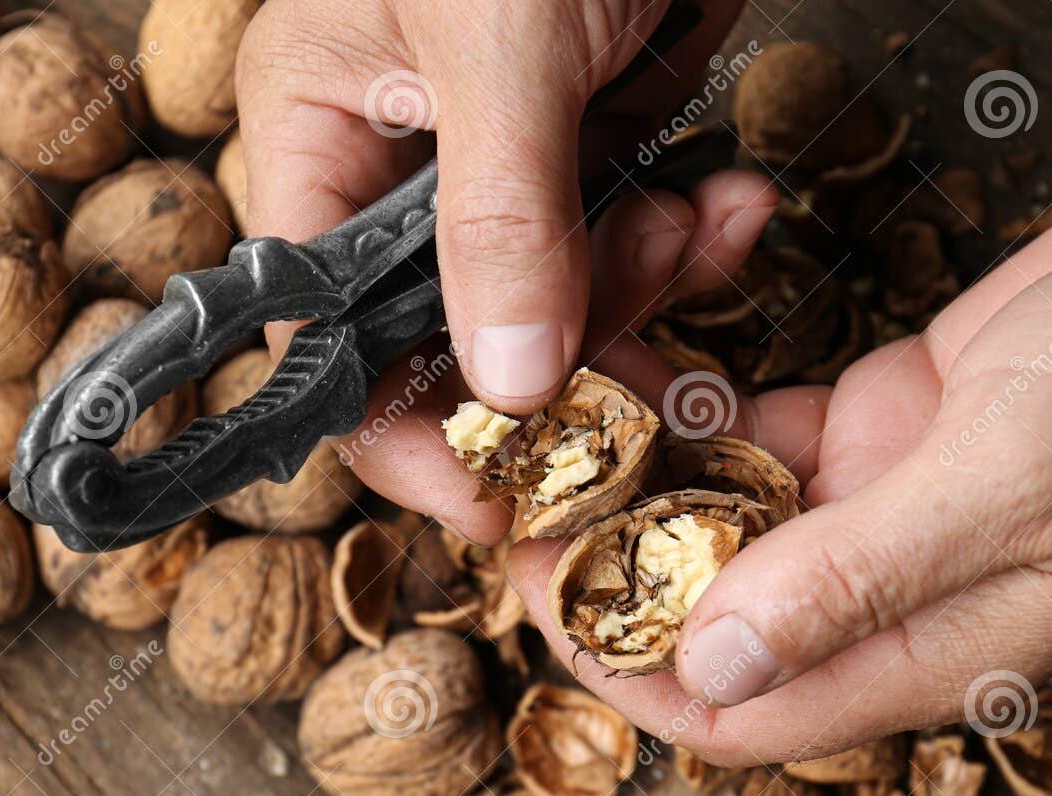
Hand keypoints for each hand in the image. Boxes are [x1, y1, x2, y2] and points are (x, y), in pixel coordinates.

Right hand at [236, 0, 764, 539]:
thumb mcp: (503, 40)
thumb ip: (498, 214)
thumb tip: (502, 382)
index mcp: (318, 137)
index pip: (330, 340)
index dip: (405, 434)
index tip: (494, 494)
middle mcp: (396, 169)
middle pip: (455, 343)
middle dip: (562, 362)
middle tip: (646, 369)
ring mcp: (502, 169)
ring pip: (559, 306)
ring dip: (646, 289)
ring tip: (708, 226)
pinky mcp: (590, 152)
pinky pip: (631, 244)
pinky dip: (689, 239)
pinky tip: (734, 204)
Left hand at [511, 155, 1051, 765]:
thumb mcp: (1012, 485)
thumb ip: (860, 579)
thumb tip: (712, 662)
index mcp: (927, 650)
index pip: (738, 713)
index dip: (627, 670)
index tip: (543, 594)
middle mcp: (888, 595)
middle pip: (706, 618)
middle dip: (610, 565)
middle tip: (526, 492)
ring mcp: (878, 511)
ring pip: (720, 522)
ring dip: (644, 482)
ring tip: (565, 424)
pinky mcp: (878, 430)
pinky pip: (757, 439)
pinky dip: (699, 412)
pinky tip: (644, 369)